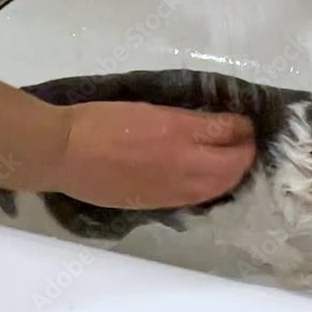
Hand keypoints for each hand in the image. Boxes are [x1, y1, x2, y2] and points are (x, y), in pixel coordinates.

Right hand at [52, 101, 255, 208]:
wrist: (65, 153)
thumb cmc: (100, 121)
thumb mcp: (149, 108)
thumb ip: (182, 119)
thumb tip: (208, 124)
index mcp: (179, 130)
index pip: (228, 130)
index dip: (243, 126)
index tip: (245, 122)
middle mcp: (183, 161)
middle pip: (234, 163)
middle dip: (246, 152)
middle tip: (247, 142)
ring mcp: (172, 187)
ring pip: (220, 185)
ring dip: (234, 173)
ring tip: (235, 163)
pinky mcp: (159, 203)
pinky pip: (198, 198)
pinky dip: (213, 188)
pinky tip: (211, 180)